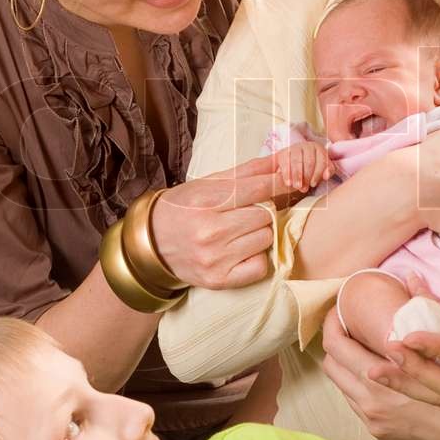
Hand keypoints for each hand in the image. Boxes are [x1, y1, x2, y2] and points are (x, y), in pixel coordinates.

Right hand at [153, 155, 296, 288]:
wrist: (152, 244)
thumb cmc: (183, 209)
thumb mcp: (207, 183)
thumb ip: (247, 172)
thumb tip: (281, 160)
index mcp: (205, 201)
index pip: (257, 189)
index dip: (277, 183)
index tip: (288, 180)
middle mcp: (209, 231)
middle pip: (265, 214)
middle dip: (262, 210)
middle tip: (246, 211)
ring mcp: (214, 258)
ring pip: (266, 239)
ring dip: (260, 233)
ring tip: (240, 231)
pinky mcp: (219, 280)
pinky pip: (260, 266)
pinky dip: (256, 257)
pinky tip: (241, 251)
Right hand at [274, 141, 332, 193]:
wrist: (293, 169)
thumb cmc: (311, 170)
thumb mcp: (321, 171)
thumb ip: (328, 171)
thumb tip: (327, 176)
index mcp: (319, 148)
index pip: (322, 160)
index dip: (318, 174)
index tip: (313, 184)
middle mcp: (307, 146)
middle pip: (309, 162)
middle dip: (307, 177)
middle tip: (304, 188)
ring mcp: (294, 148)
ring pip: (297, 162)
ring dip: (297, 176)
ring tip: (297, 186)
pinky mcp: (283, 152)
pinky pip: (286, 163)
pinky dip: (287, 174)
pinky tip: (288, 183)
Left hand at [320, 312, 439, 439]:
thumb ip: (426, 308)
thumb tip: (410, 275)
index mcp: (380, 381)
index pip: (338, 347)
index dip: (334, 323)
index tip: (340, 309)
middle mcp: (372, 406)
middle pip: (334, 366)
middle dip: (337, 340)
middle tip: (347, 322)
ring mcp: (376, 424)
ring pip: (343, 387)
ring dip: (349, 364)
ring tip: (363, 344)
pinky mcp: (384, 436)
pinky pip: (359, 405)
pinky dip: (362, 385)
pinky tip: (380, 370)